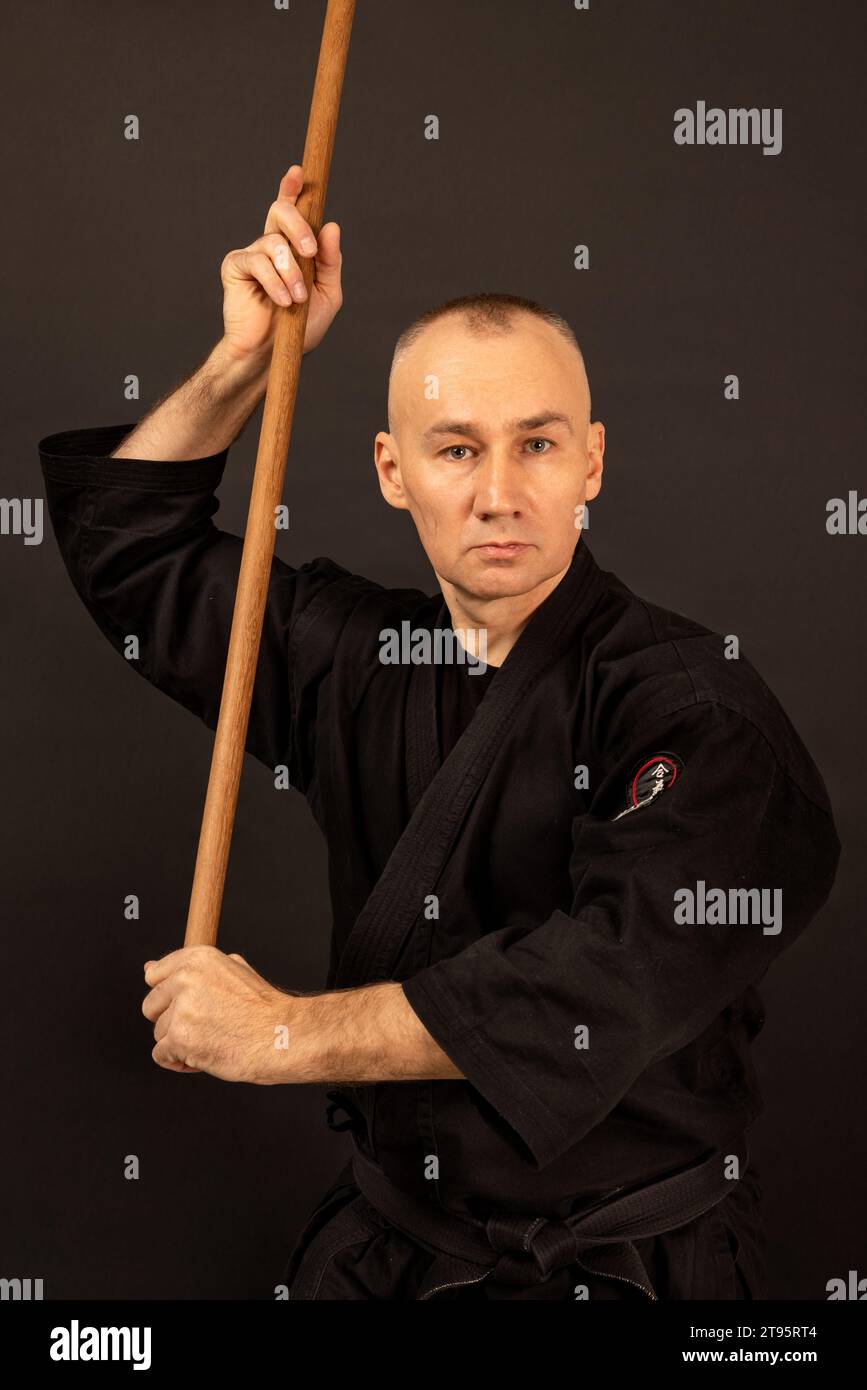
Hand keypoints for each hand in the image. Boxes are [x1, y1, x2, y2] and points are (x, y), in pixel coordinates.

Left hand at [142, 945, 290, 1082]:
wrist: (282, 1035)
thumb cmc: (264, 1010)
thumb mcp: (234, 971)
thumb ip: (193, 969)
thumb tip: (150, 968)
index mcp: (197, 958)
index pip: (154, 975)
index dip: (167, 996)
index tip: (181, 1005)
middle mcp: (185, 978)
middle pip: (151, 1006)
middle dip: (171, 1021)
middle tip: (202, 1026)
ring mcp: (182, 1009)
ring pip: (158, 1033)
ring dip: (179, 1043)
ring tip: (211, 1041)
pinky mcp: (179, 1038)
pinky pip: (160, 1055)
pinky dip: (179, 1062)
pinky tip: (203, 1057)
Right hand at [218, 163, 342, 362]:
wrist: (272, 356)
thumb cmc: (299, 328)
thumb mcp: (326, 294)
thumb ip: (329, 262)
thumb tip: (332, 226)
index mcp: (292, 248)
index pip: (293, 210)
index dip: (293, 189)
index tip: (299, 174)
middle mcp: (270, 245)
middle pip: (280, 212)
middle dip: (299, 226)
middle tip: (310, 252)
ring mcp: (251, 254)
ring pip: (273, 242)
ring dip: (290, 271)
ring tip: (296, 298)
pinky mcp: (235, 266)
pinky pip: (257, 261)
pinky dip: (274, 281)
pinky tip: (282, 300)